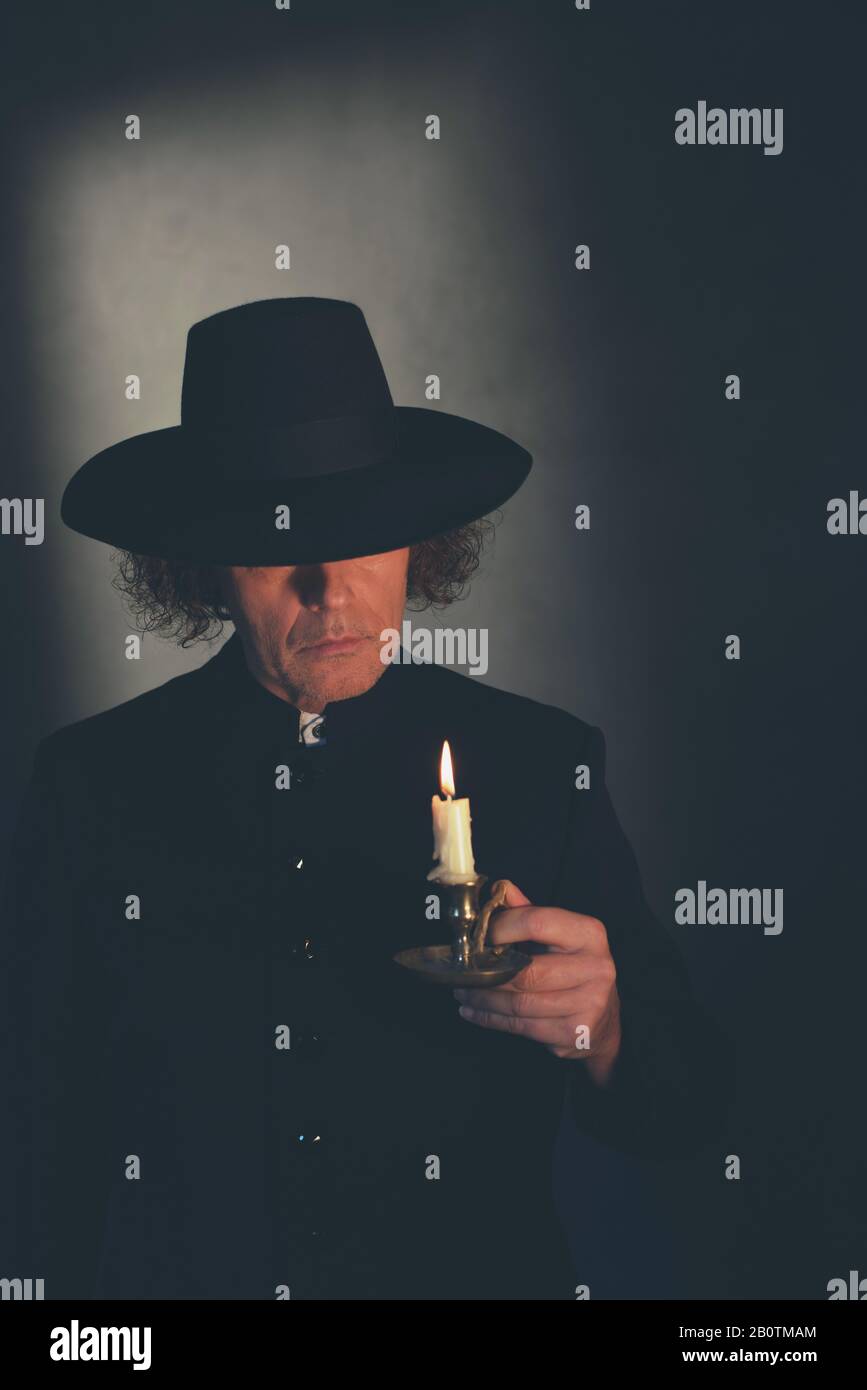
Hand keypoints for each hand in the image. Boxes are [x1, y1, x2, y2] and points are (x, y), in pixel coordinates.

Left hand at [453, 880, 621, 1085]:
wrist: (603, 1021)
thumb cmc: (573, 970)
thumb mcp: (557, 936)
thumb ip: (528, 912)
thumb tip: (498, 889)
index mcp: (589, 933)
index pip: (537, 922)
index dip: (501, 928)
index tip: (477, 937)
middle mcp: (596, 967)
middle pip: (526, 971)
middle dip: (486, 972)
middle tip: (462, 970)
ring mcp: (589, 1003)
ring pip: (520, 1002)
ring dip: (483, 998)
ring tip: (464, 991)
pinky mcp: (575, 1033)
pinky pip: (521, 1026)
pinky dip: (491, 1019)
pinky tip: (474, 1010)